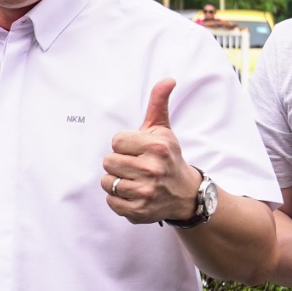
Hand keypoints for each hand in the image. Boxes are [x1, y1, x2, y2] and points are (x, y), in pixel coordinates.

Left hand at [103, 79, 199, 222]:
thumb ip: (159, 103)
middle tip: (135, 166)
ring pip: (106, 181)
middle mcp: (152, 170)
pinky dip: (118, 198)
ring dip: (116, 181)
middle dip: (118, 163)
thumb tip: (168, 79)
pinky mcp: (138, 211)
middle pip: (108, 161)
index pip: (116, 141)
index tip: (138, 150)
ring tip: (134, 180)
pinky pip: (110, 201)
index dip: (124, 146)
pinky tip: (133, 194)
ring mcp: (145, 192)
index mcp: (157, 147)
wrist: (185, 194)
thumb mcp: (164, 130)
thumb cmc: (168, 157)